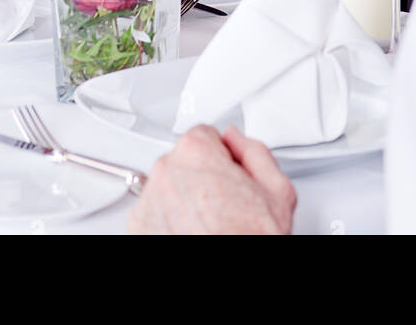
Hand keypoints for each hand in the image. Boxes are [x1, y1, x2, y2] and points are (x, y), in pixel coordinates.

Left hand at [127, 124, 295, 234]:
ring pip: (168, 188)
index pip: (205, 135)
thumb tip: (236, 140)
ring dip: (183, 200)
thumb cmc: (250, 239)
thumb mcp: (276, 192)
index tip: (228, 176)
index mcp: (196, 151)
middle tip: (223, 205)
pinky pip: (155, 214)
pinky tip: (191, 233)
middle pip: (183, 161)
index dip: (221, 158)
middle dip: (201, 178)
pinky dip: (168, 223)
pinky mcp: (139, 227)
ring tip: (208, 223)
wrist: (231, 279)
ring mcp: (148, 200)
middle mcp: (165, 171)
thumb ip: (255, 152)